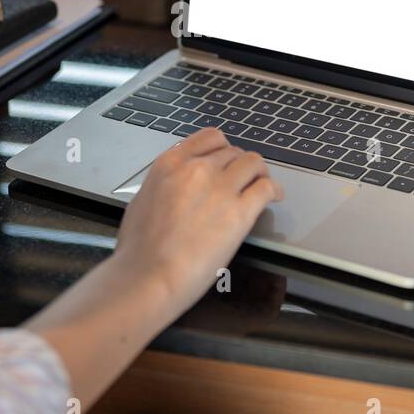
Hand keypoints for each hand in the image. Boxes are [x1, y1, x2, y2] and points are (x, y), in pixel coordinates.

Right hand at [113, 128, 284, 315]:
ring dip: (260, 172)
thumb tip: (175, 188)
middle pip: (233, 152)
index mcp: (170, 164)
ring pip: (253, 163)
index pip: (209, 138)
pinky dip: (274, 189)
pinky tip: (274, 197)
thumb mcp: (143, 201)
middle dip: (240, 165)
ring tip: (262, 184)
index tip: (228, 158)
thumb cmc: (139, 250)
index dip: (224, 148)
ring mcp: (220, 188)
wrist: (148, 275)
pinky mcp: (240, 212)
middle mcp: (197, 169)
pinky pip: (266, 188)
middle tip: (245, 179)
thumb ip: (166, 186)